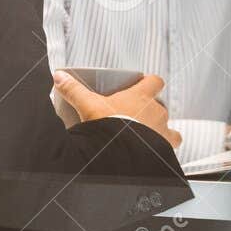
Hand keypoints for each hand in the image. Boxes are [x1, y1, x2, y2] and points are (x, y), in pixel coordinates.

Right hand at [53, 71, 180, 149]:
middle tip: (137, 119)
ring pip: (170, 128)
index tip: (144, 86)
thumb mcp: (88, 105)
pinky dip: (164, 149)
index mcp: (140, 97)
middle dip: (151, 112)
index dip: (150, 83)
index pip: (154, 81)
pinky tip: (154, 153)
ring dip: (162, 132)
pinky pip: (170, 147)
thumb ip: (74, 90)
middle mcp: (155, 112)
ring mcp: (163, 130)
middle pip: (160, 106)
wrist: (119, 152)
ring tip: (149, 138)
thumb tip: (59, 76)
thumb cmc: (108, 125)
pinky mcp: (164, 148)